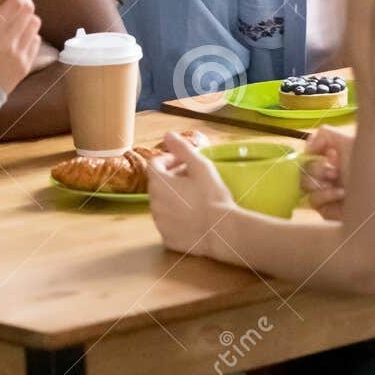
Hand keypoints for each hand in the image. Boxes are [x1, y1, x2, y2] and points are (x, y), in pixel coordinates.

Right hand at [0, 0, 40, 93]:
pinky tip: (18, 32)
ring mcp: (21, 56)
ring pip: (35, 24)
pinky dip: (30, 32)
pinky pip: (35, 42)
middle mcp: (11, 43)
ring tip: (16, 11)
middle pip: (28, 9)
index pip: (17, 2)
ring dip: (28, 14)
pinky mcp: (25, 67)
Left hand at [148, 130, 234, 256]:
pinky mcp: (168, 239)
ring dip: (173, 198)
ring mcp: (159, 223)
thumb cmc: (212, 196)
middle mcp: (153, 204)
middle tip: (193, 178)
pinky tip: (194, 217)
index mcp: (159, 184)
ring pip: (162, 205)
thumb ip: (182, 149)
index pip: (154, 164)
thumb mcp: (201, 167)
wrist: (221, 231)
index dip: (169, 159)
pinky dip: (176, 218)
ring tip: (195, 198)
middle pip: (157, 185)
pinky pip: (168, 224)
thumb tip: (168, 135)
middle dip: (171, 178)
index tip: (185, 161)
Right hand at [300, 125, 350, 221]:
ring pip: (303, 183)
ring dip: (319, 180)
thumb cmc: (371, 169)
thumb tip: (307, 147)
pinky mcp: (325, 209)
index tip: (327, 153)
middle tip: (334, 172)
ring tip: (336, 182)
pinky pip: (312, 199)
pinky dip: (325, 195)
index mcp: (336, 155)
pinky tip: (340, 193)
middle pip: (304, 166)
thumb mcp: (350, 144)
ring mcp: (326, 191)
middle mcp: (330, 172)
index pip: (310, 149)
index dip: (313, 149)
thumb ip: (325, 134)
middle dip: (317, 167)